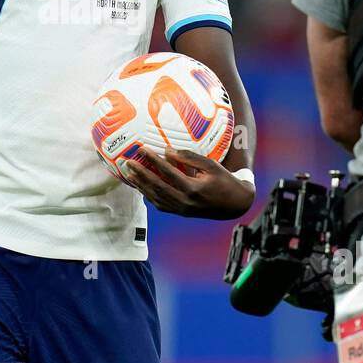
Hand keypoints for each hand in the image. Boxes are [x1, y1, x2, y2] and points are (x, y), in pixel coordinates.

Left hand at [123, 147, 254, 219]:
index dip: (153, 160)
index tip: (142, 149)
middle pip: (157, 186)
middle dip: (141, 173)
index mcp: (193, 188)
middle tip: (128, 162)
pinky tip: (141, 187)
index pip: (168, 172)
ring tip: (130, 174)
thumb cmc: (224, 181)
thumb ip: (189, 158)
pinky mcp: (181, 213)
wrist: (234, 205)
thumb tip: (168, 151)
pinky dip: (149, 196)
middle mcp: (185, 201)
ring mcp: (182, 209)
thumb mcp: (211, 165)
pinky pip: (161, 205)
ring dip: (141, 185)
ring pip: (156, 197)